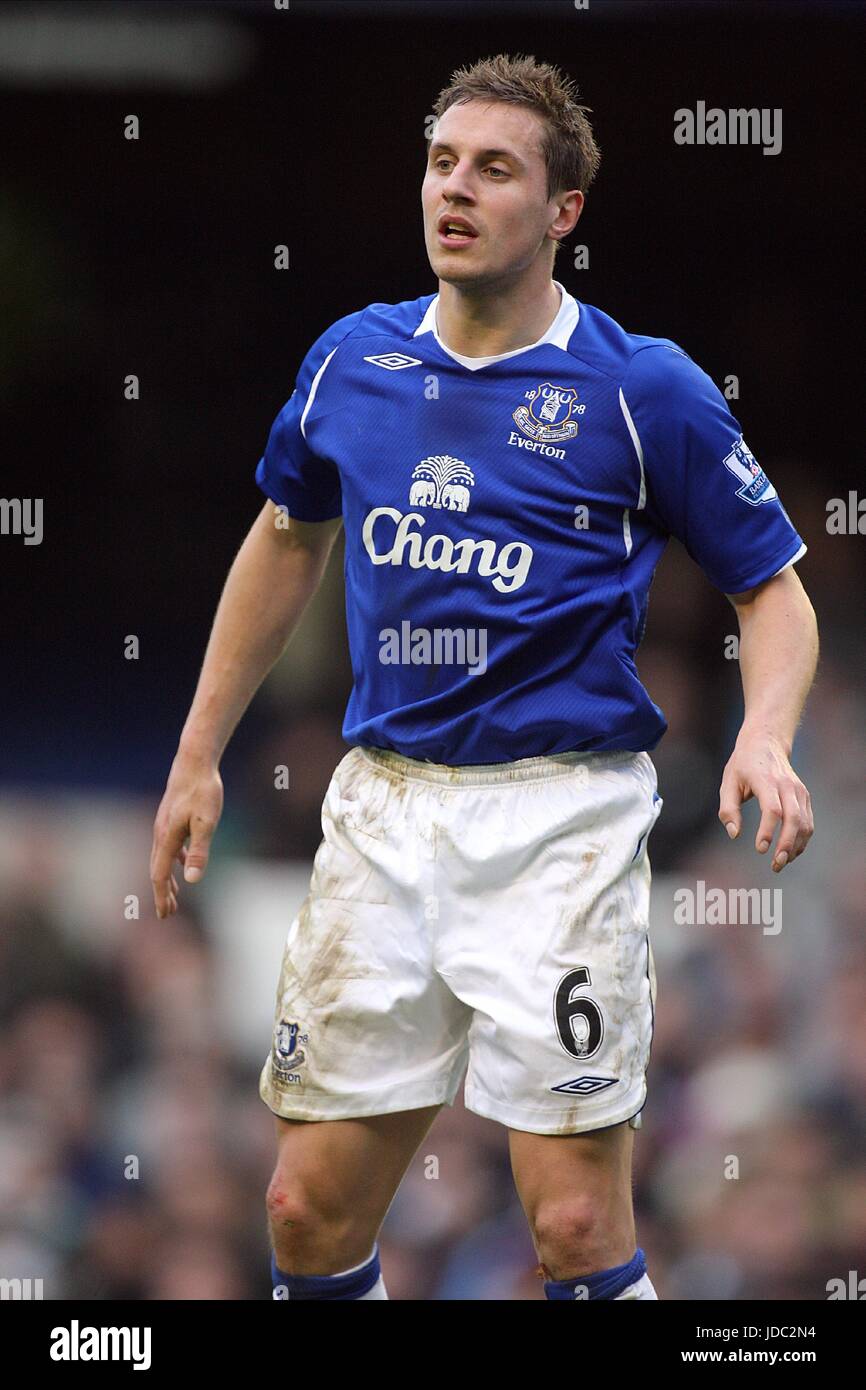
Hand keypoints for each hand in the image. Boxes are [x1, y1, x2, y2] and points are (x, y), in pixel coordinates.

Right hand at [150, 752, 223, 916]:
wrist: (194, 761)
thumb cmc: (203, 791)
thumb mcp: (207, 823)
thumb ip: (199, 852)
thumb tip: (192, 881)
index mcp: (167, 838)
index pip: (159, 875)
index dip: (161, 897)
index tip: (164, 916)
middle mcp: (160, 834)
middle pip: (157, 870)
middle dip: (162, 893)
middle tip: (167, 915)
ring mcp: (164, 825)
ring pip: (161, 859)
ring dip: (167, 879)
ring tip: (174, 897)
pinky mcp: (171, 818)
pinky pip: (169, 847)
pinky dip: (173, 861)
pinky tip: (182, 864)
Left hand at [718, 731, 812, 871]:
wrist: (766, 743)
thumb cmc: (743, 765)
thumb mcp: (728, 782)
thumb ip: (728, 809)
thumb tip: (734, 834)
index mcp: (766, 780)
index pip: (772, 809)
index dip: (768, 831)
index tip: (760, 849)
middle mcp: (787, 785)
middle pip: (794, 819)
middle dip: (786, 844)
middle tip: (775, 865)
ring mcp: (799, 791)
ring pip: (805, 823)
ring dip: (795, 846)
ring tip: (780, 864)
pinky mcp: (805, 797)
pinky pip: (808, 822)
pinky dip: (801, 840)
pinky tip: (790, 853)